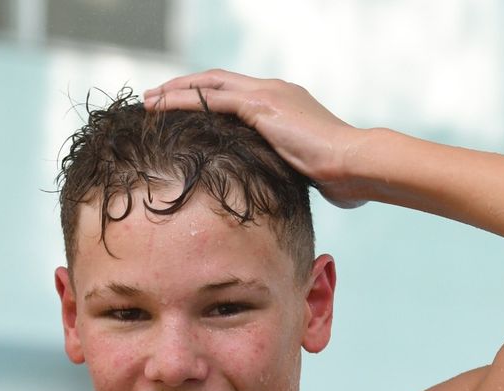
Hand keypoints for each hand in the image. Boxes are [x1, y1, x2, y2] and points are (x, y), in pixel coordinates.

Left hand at [144, 70, 368, 208]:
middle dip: (183, 88)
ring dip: (174, 91)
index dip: (206, 98)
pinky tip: (161, 108)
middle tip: (153, 98)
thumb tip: (293, 194)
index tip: (182, 108)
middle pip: (217, 82)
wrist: (356, 165)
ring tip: (147, 101)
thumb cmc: (344, 178)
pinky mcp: (262, 106)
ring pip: (209, 84)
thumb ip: (296, 173)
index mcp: (285, 103)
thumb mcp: (312, 174)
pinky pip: (212, 99)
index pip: (236, 94)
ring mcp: (268, 95)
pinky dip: (183, 101)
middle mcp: (273, 91)